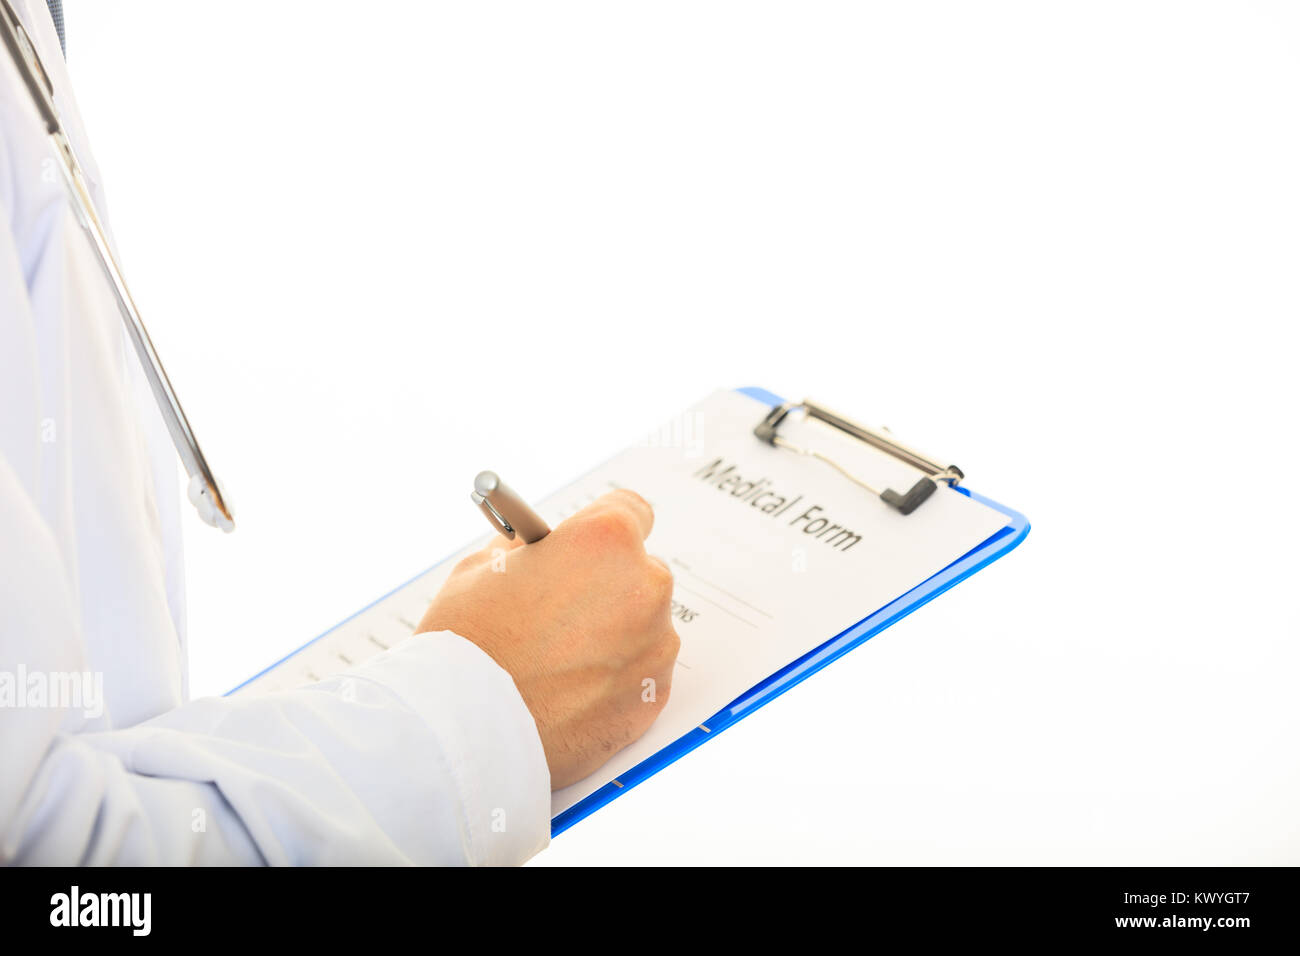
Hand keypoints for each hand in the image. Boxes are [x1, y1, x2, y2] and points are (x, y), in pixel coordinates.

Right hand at [417, 489, 680, 788]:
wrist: (465, 730)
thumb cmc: (467, 643)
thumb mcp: (482, 569)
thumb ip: (526, 551)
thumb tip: (540, 551)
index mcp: (605, 540)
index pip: (630, 510)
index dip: (602, 528)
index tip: (589, 544)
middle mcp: (643, 586)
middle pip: (639, 572)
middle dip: (608, 585)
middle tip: (563, 612)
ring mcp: (655, 644)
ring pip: (644, 627)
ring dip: (615, 635)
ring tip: (559, 662)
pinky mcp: (654, 695)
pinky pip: (642, 674)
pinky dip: (616, 679)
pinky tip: (571, 692)